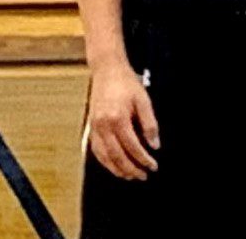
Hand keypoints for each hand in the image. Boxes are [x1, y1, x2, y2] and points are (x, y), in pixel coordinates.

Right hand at [86, 61, 159, 179]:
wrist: (107, 70)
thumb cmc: (125, 83)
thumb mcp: (144, 101)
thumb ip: (150, 125)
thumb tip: (154, 144)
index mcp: (117, 118)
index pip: (132, 147)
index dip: (144, 159)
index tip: (153, 166)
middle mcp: (103, 125)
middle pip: (117, 156)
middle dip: (131, 169)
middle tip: (143, 175)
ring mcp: (95, 126)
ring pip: (104, 156)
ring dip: (117, 169)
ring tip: (129, 175)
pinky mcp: (91, 126)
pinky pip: (96, 149)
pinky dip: (105, 161)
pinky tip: (113, 165)